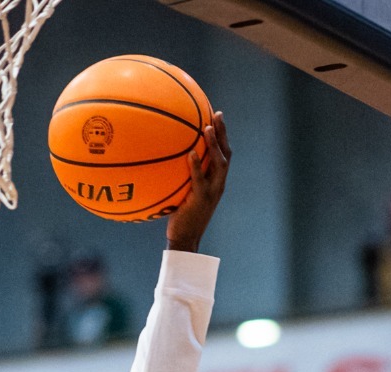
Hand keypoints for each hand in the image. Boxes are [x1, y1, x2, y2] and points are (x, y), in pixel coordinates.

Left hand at [167, 111, 231, 253]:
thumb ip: (181, 177)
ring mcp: (212, 192)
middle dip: (223, 133)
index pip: (224, 154)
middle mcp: (218, 184)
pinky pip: (200, 179)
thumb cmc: (180, 217)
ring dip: (214, 145)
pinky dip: (196, 166)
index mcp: (216, 181)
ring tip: (207, 128)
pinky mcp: (201, 199)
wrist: (185, 239)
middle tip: (218, 114)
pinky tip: (190, 154)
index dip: (223, 136)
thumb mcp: (183, 194)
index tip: (217, 116)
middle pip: (226, 154)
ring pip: (219, 164)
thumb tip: (164, 159)